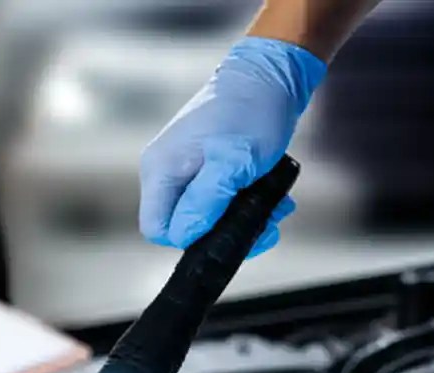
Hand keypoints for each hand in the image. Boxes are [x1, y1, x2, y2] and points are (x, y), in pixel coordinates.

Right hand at [138, 37, 325, 256]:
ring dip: (245, 219)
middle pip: (185, 225)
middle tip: (264, 220)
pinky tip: (272, 197)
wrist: (271, 75)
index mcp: (161, 170)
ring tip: (275, 207)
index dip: (190, 236)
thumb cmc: (251, 111)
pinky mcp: (206, 167)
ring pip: (207, 217)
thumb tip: (185, 235)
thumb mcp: (232, 162)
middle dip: (225, 230)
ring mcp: (186, 169)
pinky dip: (248, 204)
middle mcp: (167, 171)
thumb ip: (205, 202)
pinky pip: (220, 201)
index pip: (158, 228)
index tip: (226, 225)